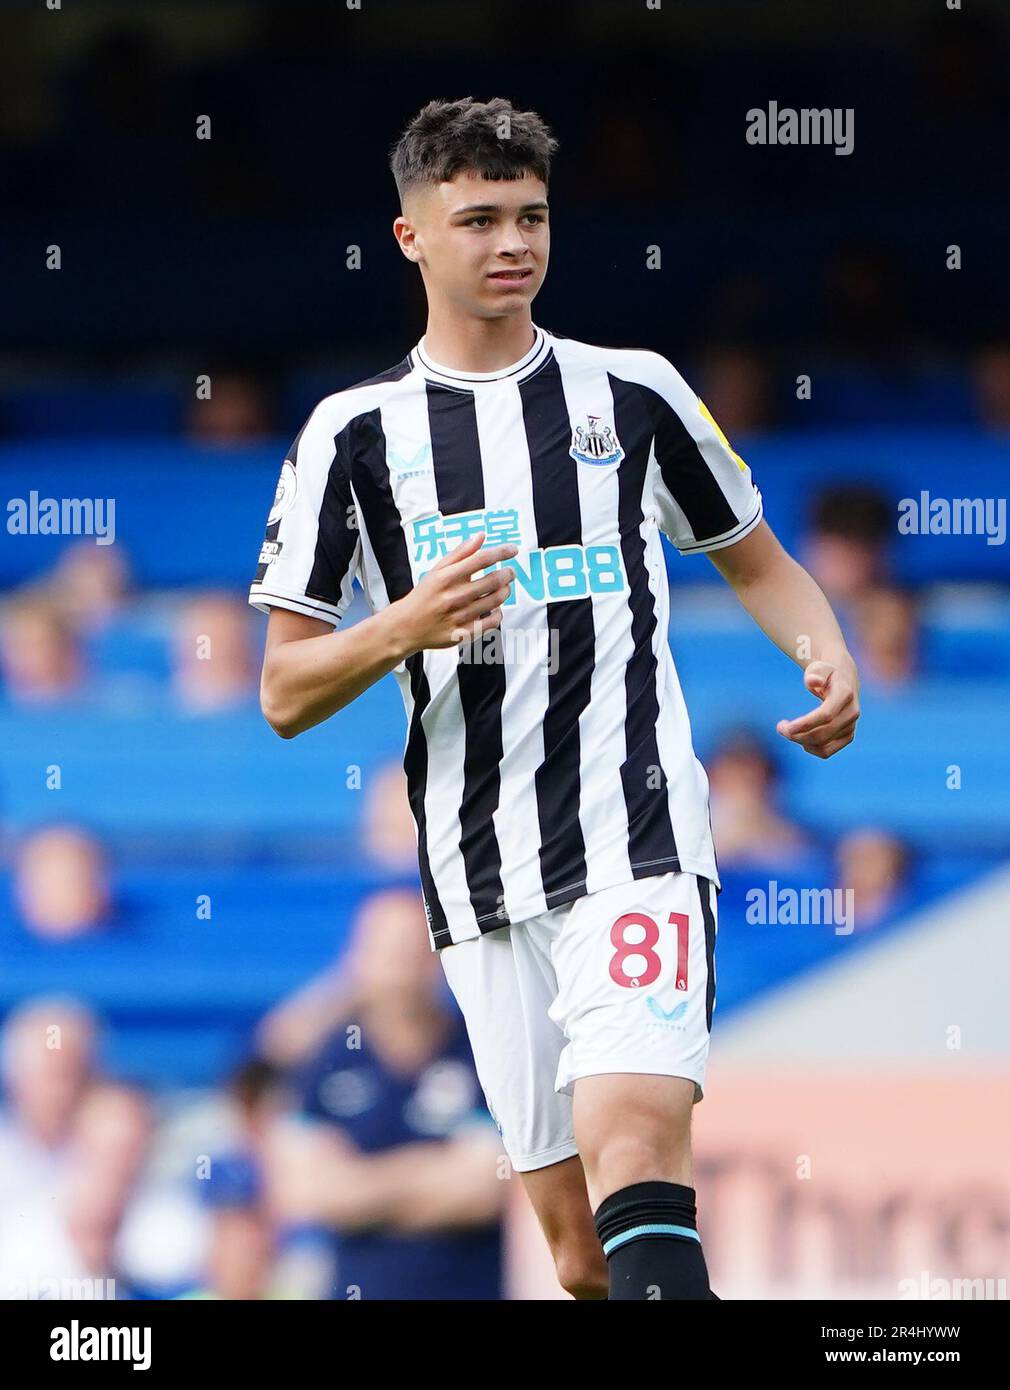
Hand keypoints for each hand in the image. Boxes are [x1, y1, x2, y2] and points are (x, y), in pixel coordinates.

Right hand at [396, 532, 516, 653]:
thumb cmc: (424, 595)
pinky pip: (490, 624)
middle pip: (492, 580)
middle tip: (510, 572)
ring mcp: (457, 617)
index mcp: (445, 578)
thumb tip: (481, 536)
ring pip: (495, 601)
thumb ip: (460, 553)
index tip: (512, 550)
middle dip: (507, 574)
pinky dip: (498, 614)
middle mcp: (452, 597)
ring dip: (505, 592)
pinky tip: (496, 609)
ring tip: (504, 588)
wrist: (406, 626)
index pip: (480, 559)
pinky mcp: (462, 634)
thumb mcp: (436, 570)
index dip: (501, 552)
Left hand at [776, 658, 859, 758]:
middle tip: (780, 727)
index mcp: (845, 694)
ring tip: (787, 731)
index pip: (825, 715)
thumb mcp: (818, 668)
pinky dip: (809, 748)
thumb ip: (815, 674)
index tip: (783, 726)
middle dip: (796, 735)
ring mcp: (851, 726)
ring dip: (800, 742)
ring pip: (823, 745)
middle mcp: (852, 712)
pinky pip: (827, 751)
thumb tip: (813, 681)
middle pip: (822, 734)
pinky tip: (800, 737)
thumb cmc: (825, 675)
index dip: (804, 724)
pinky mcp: (848, 736)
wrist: (842, 682)